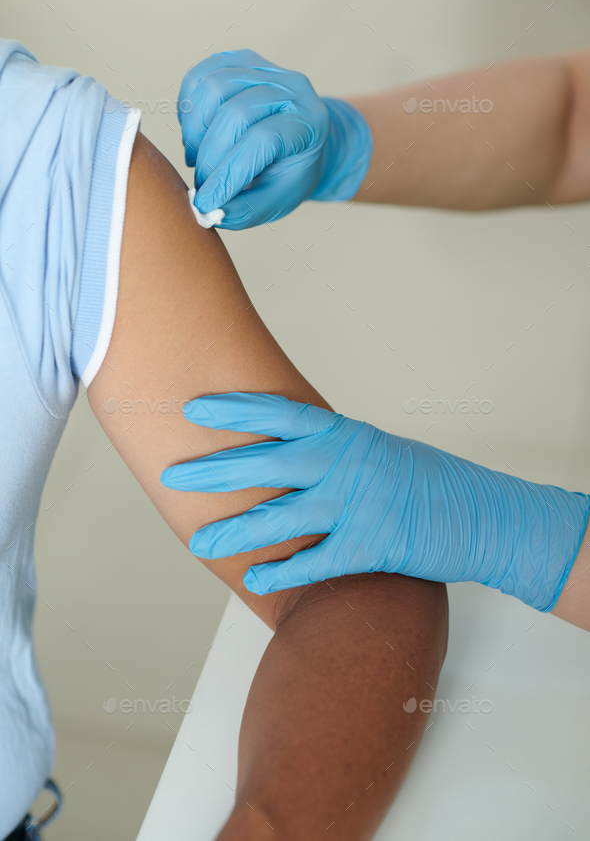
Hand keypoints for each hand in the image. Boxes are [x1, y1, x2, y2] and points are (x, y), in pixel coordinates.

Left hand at [161, 393, 588, 610]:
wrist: (484, 515)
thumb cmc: (431, 481)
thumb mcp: (380, 451)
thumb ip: (336, 450)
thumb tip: (292, 449)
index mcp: (348, 435)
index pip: (282, 414)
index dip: (236, 411)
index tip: (196, 409)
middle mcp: (347, 464)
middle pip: (268, 463)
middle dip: (216, 469)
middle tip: (174, 473)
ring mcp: (358, 504)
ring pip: (282, 517)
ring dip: (236, 531)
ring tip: (199, 542)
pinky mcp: (371, 547)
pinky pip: (316, 562)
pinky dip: (284, 572)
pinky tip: (255, 580)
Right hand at [178, 49, 371, 228]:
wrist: (298, 142)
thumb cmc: (289, 173)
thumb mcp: (277, 201)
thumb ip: (246, 211)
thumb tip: (208, 212)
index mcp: (310, 123)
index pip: (263, 140)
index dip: (229, 172)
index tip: (206, 200)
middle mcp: (291, 88)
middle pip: (237, 112)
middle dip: (210, 155)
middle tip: (202, 183)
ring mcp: (264, 68)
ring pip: (215, 87)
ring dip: (195, 130)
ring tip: (196, 159)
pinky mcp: (238, 61)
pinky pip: (201, 76)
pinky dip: (189, 108)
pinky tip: (195, 136)